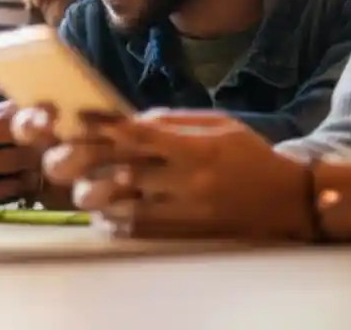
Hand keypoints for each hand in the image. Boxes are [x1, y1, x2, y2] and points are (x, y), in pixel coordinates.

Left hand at [53, 110, 313, 240]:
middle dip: (85, 161)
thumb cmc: (250, 155)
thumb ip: (173, 121)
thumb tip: (132, 119)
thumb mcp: (219, 124)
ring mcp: (184, 210)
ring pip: (124, 204)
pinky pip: (139, 229)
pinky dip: (115, 220)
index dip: (104, 127)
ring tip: (82, 182)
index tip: (79, 119)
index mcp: (195, 148)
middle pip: (122, 171)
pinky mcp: (186, 231)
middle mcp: (186, 181)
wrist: (288, 200)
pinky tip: (104, 212)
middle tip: (62, 154)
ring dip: (96, 193)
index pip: (140, 136)